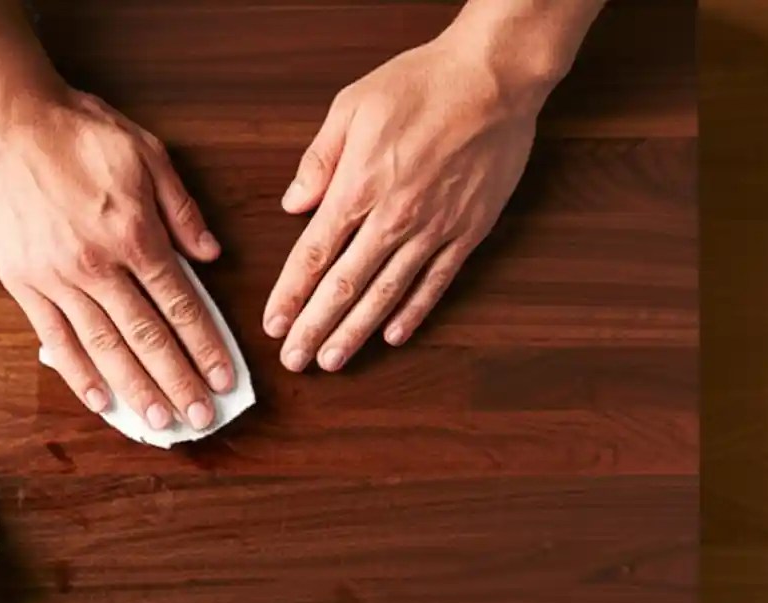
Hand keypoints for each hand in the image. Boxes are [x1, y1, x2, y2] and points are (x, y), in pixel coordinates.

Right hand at [0, 89, 233, 428]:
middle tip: (200, 418)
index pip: (181, 305)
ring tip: (158, 423)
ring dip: (135, 388)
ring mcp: (58, 278)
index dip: (207, 346)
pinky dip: (78, 372)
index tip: (225, 378)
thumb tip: (213, 255)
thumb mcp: (148, 154)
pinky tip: (99, 399)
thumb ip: (182, 210)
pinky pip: (54, 337)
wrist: (8, 119)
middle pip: (148, 337)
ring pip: (104, 346)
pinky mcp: (23, 282)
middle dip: (179, 381)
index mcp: (136, 234)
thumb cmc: (79, 131)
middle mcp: (99, 265)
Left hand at [264, 34, 544, 371]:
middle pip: (345, 286)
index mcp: (358, 187)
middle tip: (293, 360)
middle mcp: (393, 217)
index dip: (291, 295)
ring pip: (386, 294)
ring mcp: (433, 228)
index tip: (273, 324)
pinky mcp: (468, 231)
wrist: (494, 77)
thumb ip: (319, 161)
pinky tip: (393, 336)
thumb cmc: (421, 83)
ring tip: (332, 361)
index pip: (314, 255)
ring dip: (356, 332)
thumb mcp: (351, 106)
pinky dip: (414, 312)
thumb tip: (292, 204)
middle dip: (315, 328)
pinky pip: (436, 282)